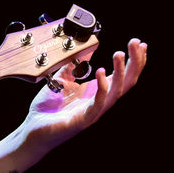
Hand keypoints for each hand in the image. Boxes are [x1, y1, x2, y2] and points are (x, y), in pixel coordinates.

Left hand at [21, 37, 146, 152]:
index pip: (123, 75)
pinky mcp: (84, 120)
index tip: (139, 43)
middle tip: (136, 43)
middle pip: (126, 81)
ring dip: (121, 71)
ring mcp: (94, 111)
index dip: (133, 60)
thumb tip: (87, 47)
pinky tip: (102, 72)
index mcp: (98, 92)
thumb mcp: (63, 79)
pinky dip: (102, 88)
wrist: (33, 129)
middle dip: (134, 62)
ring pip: (116, 91)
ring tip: (119, 53)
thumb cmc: (49, 107)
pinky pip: (98, 103)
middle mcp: (100, 101)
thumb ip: (75, 65)